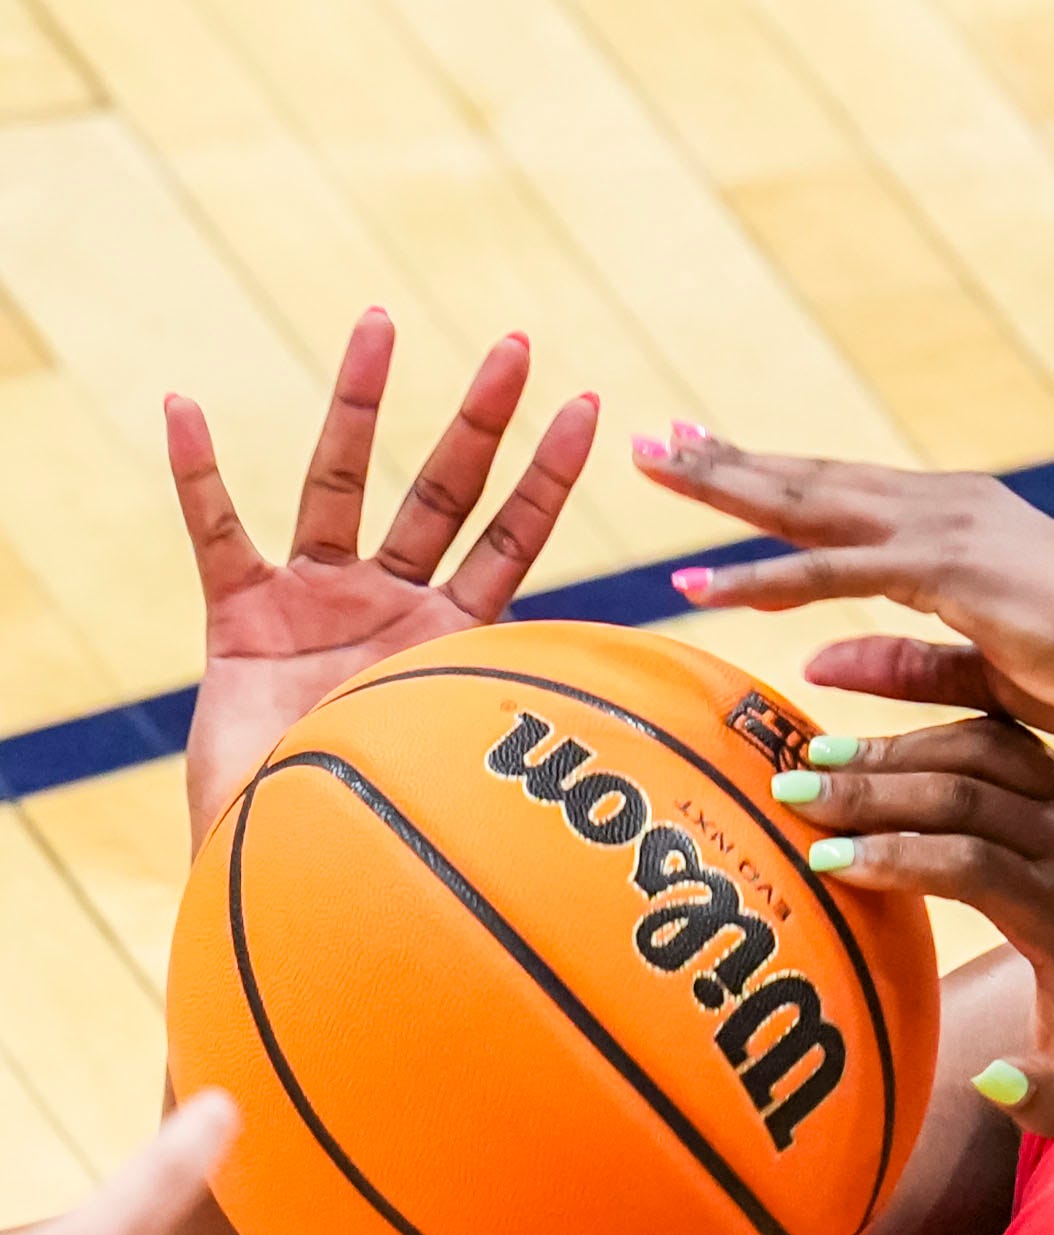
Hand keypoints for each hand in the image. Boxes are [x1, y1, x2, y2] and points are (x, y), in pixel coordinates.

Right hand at [171, 307, 598, 840]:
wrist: (295, 875)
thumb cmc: (394, 837)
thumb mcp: (479, 777)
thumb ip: (540, 750)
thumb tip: (649, 777)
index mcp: (459, 638)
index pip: (518, 537)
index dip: (553, 476)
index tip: (593, 407)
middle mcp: (394, 605)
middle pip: (444, 491)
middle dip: (482, 418)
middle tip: (517, 344)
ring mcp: (317, 604)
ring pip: (337, 483)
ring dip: (355, 405)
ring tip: (378, 324)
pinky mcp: (241, 619)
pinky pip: (216, 534)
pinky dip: (199, 476)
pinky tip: (186, 411)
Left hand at [630, 428, 1053, 746]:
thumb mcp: (980, 672)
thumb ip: (899, 663)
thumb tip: (812, 659)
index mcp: (957, 521)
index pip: (845, 492)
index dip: (772, 477)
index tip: (708, 458)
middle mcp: (946, 507)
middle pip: (815, 480)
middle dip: (728, 461)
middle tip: (653, 441)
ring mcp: (946, 530)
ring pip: (812, 507)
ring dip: (728, 489)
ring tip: (654, 470)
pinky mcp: (947, 571)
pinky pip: (835, 574)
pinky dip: (766, 578)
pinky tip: (708, 584)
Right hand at [773, 721, 1053, 1136]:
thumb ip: (1049, 1100)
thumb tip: (987, 1079)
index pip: (977, 865)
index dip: (899, 858)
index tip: (822, 861)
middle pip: (967, 794)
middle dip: (873, 794)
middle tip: (787, 796)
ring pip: (975, 748)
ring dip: (890, 751)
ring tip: (808, 760)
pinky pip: (989, 733)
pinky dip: (922, 732)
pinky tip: (857, 745)